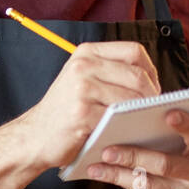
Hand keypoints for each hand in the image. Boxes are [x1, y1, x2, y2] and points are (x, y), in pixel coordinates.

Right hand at [12, 41, 160, 171]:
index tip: (154, 88)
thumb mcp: (82, 80)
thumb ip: (111, 73)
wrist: (33, 137)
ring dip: (142, 114)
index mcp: (87, 52)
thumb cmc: (64, 112)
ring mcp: (82, 88)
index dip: (151, 70)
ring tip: (143, 122)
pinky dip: (128, 127)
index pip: (134, 51)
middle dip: (152, 96)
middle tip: (153, 111)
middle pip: (137, 75)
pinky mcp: (82, 112)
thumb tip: (152, 82)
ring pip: (131, 98)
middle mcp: (83, 65)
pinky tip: (128, 133)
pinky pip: (118, 118)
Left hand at [85, 109, 188, 188]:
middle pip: (165, 166)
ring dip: (120, 177)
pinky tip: (111, 176)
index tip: (168, 114)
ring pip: (150, 187)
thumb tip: (141, 119)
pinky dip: (128, 185)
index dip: (185, 125)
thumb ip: (183, 126)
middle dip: (134, 158)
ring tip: (96, 168)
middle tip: (108, 150)